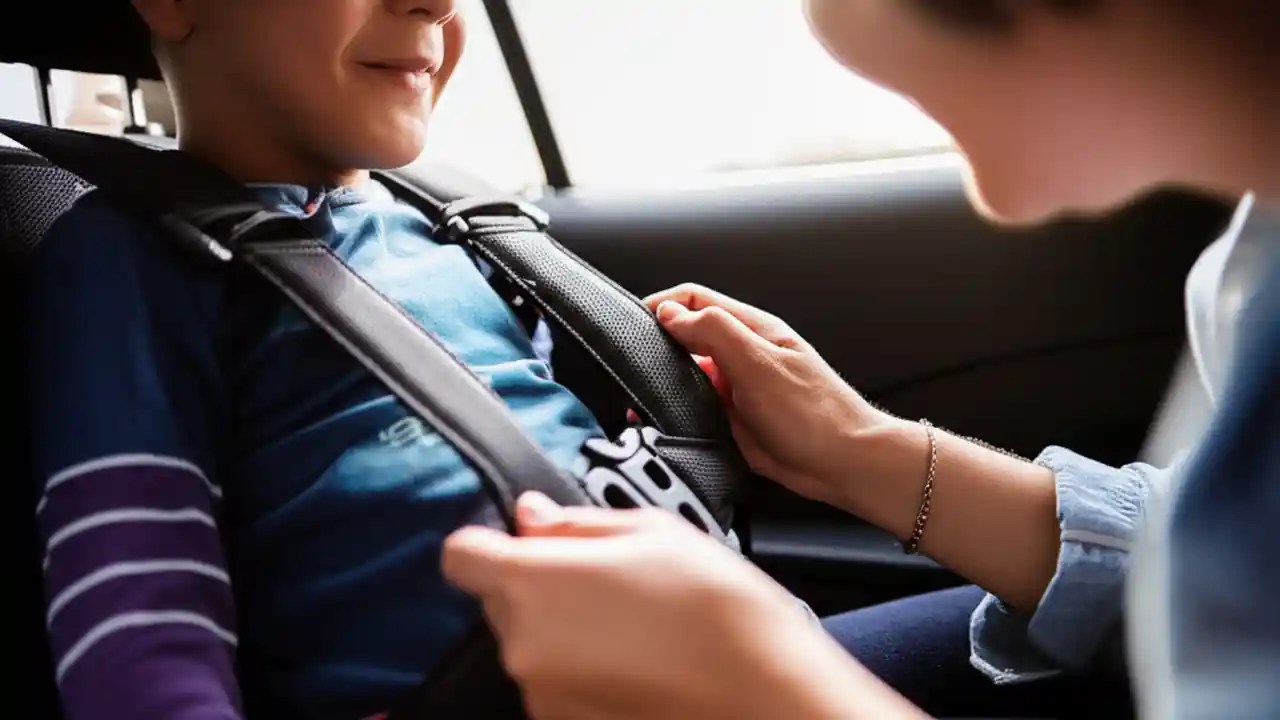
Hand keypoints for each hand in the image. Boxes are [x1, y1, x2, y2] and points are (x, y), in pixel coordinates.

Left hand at [443, 493, 918, 719]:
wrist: (766, 694)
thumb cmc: (718, 611)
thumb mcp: (652, 531)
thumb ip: (575, 523)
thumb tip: (532, 515)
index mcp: (535, 583)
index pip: (461, 554)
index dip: (490, 540)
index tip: (523, 539)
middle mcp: (524, 645)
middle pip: (500, 599)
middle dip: (538, 583)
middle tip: (605, 577)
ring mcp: (542, 693)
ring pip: (530, 642)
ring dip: (563, 628)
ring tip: (632, 621)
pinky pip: (555, 682)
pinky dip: (582, 668)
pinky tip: (635, 657)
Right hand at [644, 284, 897, 510]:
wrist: (844, 465)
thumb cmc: (815, 414)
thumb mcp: (758, 363)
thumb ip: (713, 332)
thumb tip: (671, 314)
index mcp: (753, 330)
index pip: (697, 300)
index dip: (665, 305)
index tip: (637, 324)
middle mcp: (744, 356)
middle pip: (689, 338)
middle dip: (660, 348)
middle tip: (639, 367)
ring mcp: (739, 390)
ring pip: (688, 378)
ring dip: (667, 385)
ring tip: (648, 399)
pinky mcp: (735, 422)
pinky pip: (697, 412)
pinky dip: (678, 415)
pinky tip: (668, 422)